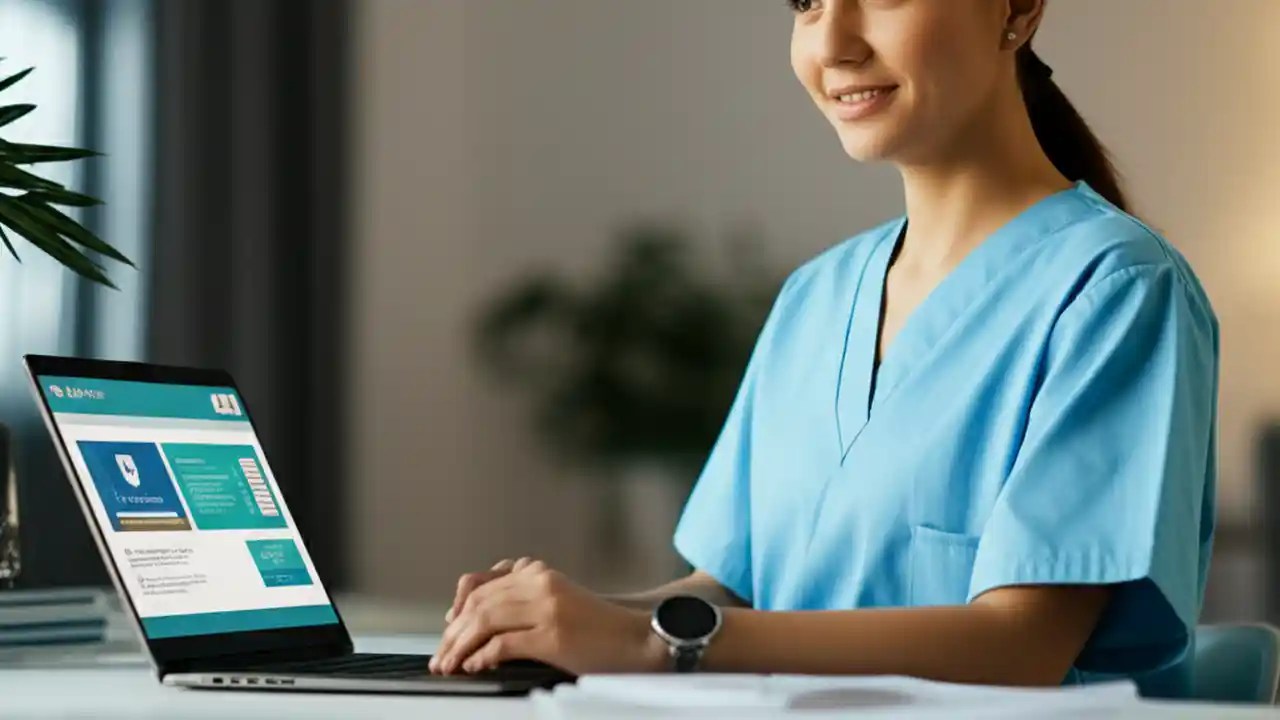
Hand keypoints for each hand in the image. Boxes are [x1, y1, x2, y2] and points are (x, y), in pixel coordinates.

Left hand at [428, 560, 667, 675]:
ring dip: (460, 646)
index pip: (481, 585)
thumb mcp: (558, 601)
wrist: (639, 640)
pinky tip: (474, 667)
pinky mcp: (552, 634)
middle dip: (453, 632)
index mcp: (539, 572)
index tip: (446, 629)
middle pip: (478, 603)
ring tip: (450, 664)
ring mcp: (546, 607)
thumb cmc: (600, 628)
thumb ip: (524, 599)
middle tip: (440, 655)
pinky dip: (481, 657)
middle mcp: (540, 583)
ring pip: (484, 621)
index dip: (457, 608)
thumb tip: (481, 616)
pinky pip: (502, 644)